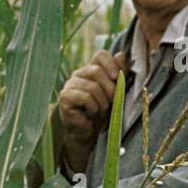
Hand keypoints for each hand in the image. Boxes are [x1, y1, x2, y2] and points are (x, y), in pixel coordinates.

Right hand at [59, 50, 124, 169]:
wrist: (89, 132)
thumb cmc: (103, 112)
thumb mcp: (116, 92)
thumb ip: (120, 74)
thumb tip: (122, 55)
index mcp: (91, 70)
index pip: (100, 55)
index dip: (111, 64)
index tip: (116, 78)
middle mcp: (78, 75)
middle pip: (97, 71)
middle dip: (109, 89)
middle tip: (111, 102)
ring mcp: (69, 85)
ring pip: (91, 87)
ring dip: (101, 102)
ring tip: (99, 111)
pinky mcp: (65, 97)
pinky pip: (85, 97)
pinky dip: (92, 108)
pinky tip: (89, 114)